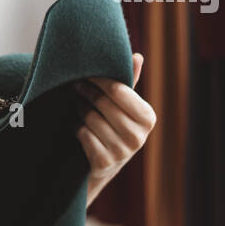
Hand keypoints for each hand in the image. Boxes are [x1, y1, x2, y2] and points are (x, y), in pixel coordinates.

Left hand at [73, 53, 155, 204]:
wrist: (101, 169)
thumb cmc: (113, 130)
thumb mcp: (124, 108)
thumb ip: (129, 84)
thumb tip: (138, 56)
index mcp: (148, 117)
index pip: (119, 90)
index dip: (100, 80)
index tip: (86, 72)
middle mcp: (139, 136)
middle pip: (103, 103)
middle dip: (87, 93)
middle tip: (76, 86)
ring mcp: (122, 151)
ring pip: (91, 119)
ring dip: (80, 111)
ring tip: (79, 108)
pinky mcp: (104, 162)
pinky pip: (84, 135)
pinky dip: (77, 130)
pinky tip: (78, 128)